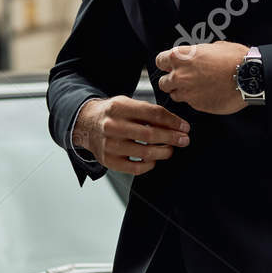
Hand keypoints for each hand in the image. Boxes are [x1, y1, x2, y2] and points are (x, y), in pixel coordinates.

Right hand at [74, 95, 189, 175]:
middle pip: (150, 134)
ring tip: (170, 149)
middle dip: (172, 138)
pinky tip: (153, 159)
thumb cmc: (112, 114)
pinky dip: (149, 165)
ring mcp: (109, 145)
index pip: (153, 114)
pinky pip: (135, 168)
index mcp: (118, 107)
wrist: (86, 125)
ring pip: (145, 153)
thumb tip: (176, 125)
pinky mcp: (108, 160)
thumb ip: (149, 111)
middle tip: (184, 140)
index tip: (185, 127)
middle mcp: (112, 126)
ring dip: (164, 152)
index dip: (173, 121)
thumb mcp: (127, 103)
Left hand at [155, 41, 248, 114]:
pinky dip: (195, 100)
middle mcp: (180, 75)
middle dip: (171, 81)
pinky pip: (189, 103)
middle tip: (183, 80)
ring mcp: (187, 92)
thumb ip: (198, 53)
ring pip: (174, 95)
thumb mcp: (214, 46)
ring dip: (181, 92)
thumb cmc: (235, 59)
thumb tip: (196, 55)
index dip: (166, 64)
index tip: (170, 66)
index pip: (159, 61)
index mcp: (181, 56)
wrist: (249, 77)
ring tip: (195, 88)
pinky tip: (206, 94)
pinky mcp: (196, 105)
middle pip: (163, 82)